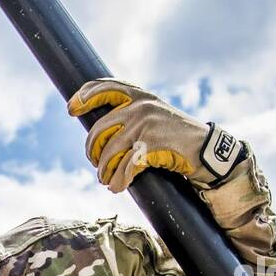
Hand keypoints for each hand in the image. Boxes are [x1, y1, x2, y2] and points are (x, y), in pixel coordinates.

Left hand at [67, 78, 241, 192]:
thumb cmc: (174, 136)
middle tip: (96, 164)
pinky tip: (117, 187)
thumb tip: (99, 130)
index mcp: (139, 96)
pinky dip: (118, 181)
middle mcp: (140, 107)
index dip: (84, 97)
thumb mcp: (153, 115)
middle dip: (92, 152)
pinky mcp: (150, 146)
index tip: (71, 108)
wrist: (204, 149)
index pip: (105, 88)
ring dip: (104, 172)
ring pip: (108, 153)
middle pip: (98, 131)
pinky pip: (123, 168)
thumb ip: (130, 115)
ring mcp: (145, 125)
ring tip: (106, 180)